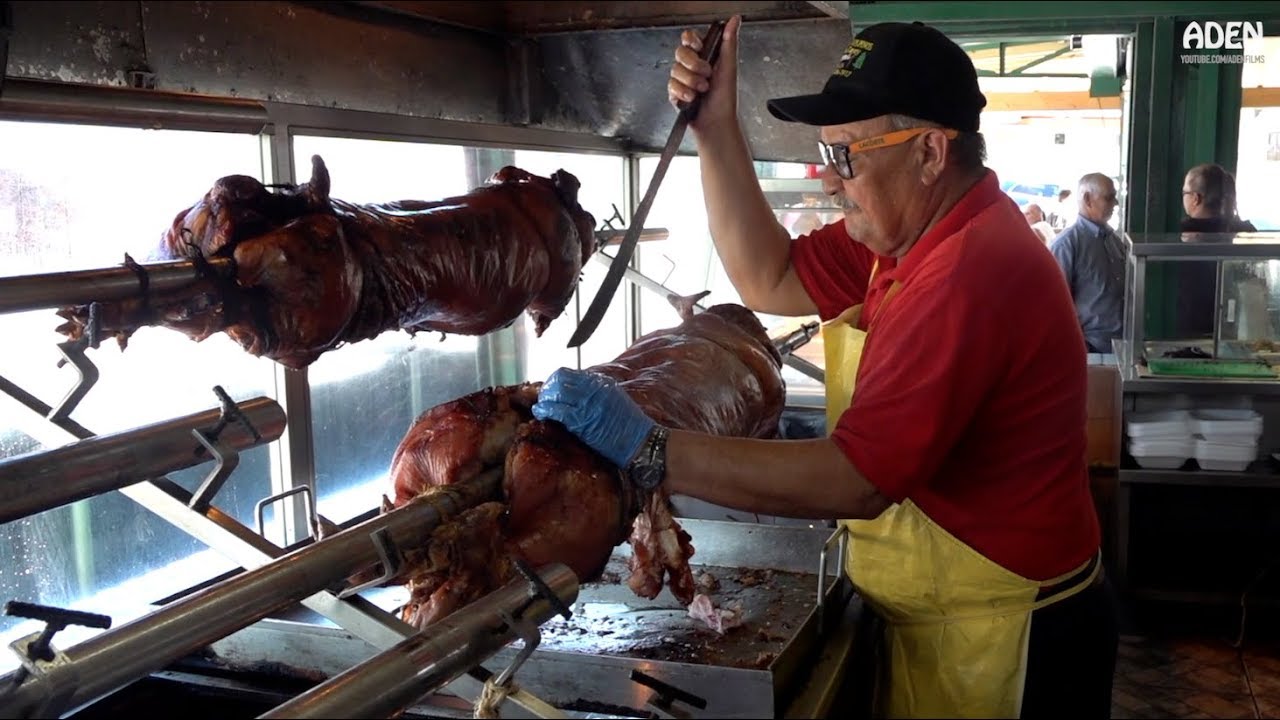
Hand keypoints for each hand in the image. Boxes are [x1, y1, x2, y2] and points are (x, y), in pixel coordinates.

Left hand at [532, 368, 656, 467]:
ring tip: (541, 407)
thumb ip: (597, 392)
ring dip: (543, 399)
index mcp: (601, 382)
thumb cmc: (630, 425)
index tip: (551, 389)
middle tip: (543, 398)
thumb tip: (577, 392)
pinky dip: (543, 410)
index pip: (568, 373)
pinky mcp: (581, 421)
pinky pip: (556, 411)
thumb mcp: (615, 398)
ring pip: (555, 392)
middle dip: (547, 388)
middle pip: (559, 379)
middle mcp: (593, 388)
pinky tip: (540, 414)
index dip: (555, 381)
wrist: (641, 442)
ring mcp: (587, 403)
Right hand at [667, 15, 740, 131]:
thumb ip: (729, 41)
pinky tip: (692, 98)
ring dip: (691, 81)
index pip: (689, 38)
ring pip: (674, 70)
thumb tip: (735, 20)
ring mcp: (682, 80)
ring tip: (702, 90)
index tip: (699, 48)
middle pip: (680, 52)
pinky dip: (682, 93)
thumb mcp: (729, 67)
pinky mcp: (675, 93)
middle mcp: (692, 66)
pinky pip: (671, 86)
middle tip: (707, 75)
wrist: (716, 122)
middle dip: (694, 65)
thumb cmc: (725, 98)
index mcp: (705, 56)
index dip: (691, 41)